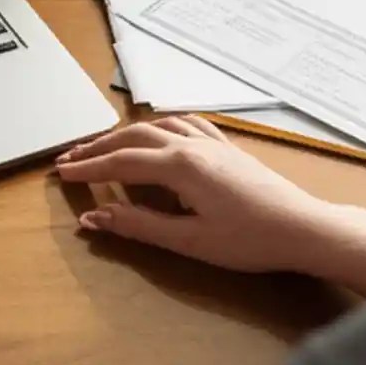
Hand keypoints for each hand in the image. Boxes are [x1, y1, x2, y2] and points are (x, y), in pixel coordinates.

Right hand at [56, 115, 335, 273]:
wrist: (303, 228)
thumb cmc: (250, 239)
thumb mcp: (189, 241)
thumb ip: (139, 225)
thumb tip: (96, 217)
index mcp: (181, 165)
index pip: (121, 162)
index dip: (88, 168)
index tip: (62, 173)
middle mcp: (193, 145)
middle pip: (133, 137)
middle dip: (98, 146)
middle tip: (71, 158)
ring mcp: (212, 142)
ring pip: (157, 125)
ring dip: (125, 133)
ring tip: (104, 144)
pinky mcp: (227, 147)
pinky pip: (185, 123)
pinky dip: (159, 125)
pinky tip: (156, 130)